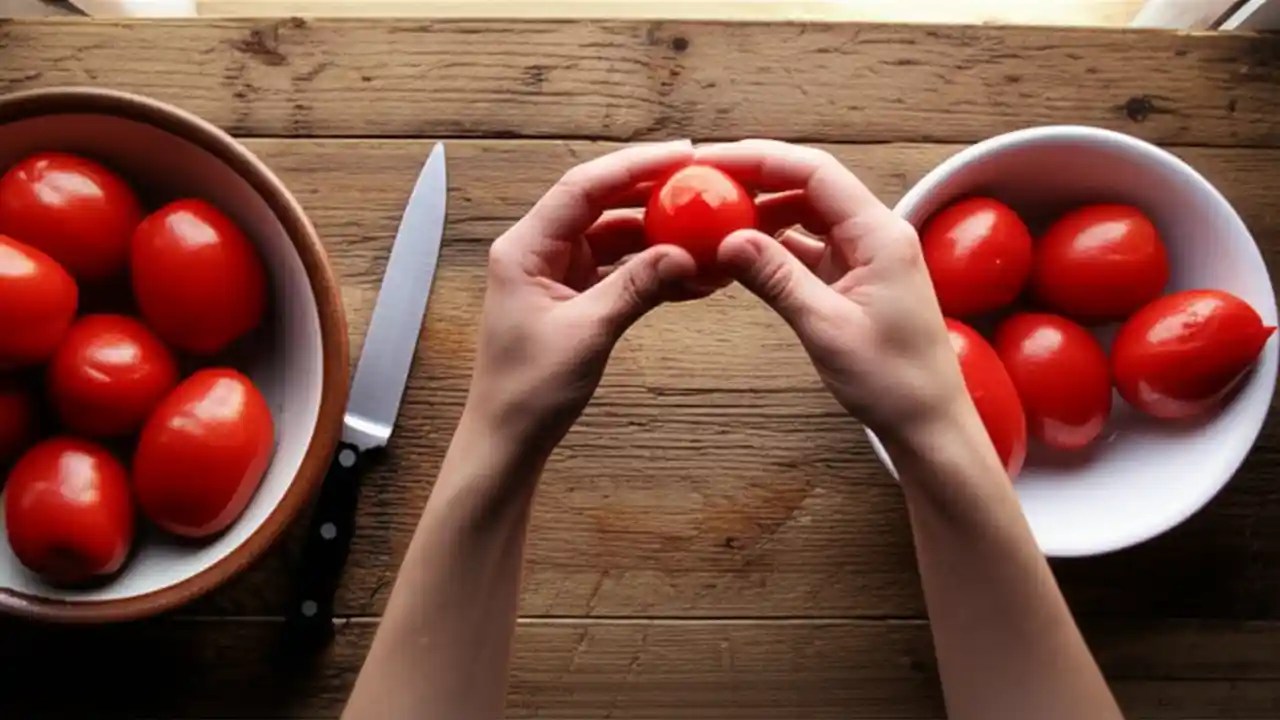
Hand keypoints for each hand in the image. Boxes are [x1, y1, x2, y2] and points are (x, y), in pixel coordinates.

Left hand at [462, 141, 700, 458]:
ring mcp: (558, 273)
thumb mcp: (587, 333)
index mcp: (524, 248)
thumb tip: (682, 253)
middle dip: (653, 196)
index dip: (634, 166)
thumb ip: (636, 287)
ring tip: (707, 238)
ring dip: (660, 239)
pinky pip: (621, 270)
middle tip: (702, 188)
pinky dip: (654, 271)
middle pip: (602, 204)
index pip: (583, 187)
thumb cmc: (526, 391)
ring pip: (617, 238)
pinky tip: (691, 275)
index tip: (680, 156)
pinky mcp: (575, 297)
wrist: (508, 438)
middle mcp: (538, 252)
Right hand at [696, 140, 968, 445]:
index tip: (713, 160)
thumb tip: (728, 240)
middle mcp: (875, 235)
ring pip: (805, 216)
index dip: (760, 159)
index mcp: (880, 234)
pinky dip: (773, 246)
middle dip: (755, 180)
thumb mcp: (826, 327)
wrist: (929, 423)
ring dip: (761, 214)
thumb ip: (777, 279)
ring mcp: (864, 256)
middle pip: (808, 185)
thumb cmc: (894, 381)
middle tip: (703, 184)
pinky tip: (740, 253)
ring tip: (714, 217)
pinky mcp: (854, 279)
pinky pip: (807, 248)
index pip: (814, 172)